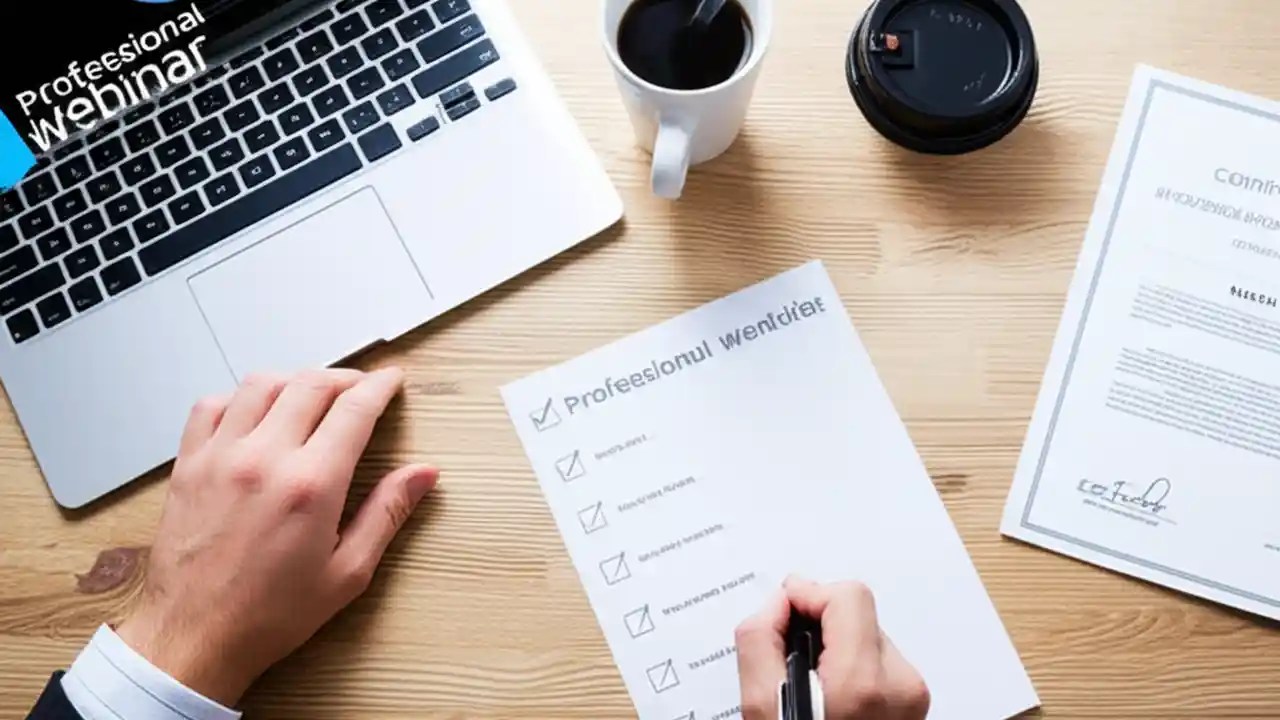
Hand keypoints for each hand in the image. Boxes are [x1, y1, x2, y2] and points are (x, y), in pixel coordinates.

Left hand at [115, 368, 437, 706]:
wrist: (195, 637)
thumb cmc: (271, 614)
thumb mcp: (348, 572)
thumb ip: (387, 513)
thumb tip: (424, 474)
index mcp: (311, 485)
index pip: (355, 409)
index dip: (380, 387)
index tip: (392, 381)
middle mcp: (264, 459)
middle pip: (311, 384)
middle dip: (345, 379)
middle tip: (360, 389)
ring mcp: (220, 457)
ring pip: (262, 384)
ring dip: (295, 380)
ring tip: (312, 396)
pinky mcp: (189, 465)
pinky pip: (213, 406)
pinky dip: (240, 397)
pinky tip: (256, 414)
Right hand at [736, 578, 929, 719]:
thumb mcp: (762, 708)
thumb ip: (761, 640)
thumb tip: (778, 602)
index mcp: (861, 682)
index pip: (847, 596)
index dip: (809, 595)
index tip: (786, 611)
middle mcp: (899, 685)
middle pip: (857, 613)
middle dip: (820, 627)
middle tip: (793, 663)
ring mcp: (912, 696)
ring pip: (868, 636)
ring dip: (837, 649)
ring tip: (815, 690)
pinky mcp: (914, 704)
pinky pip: (879, 662)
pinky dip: (853, 668)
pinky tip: (834, 699)